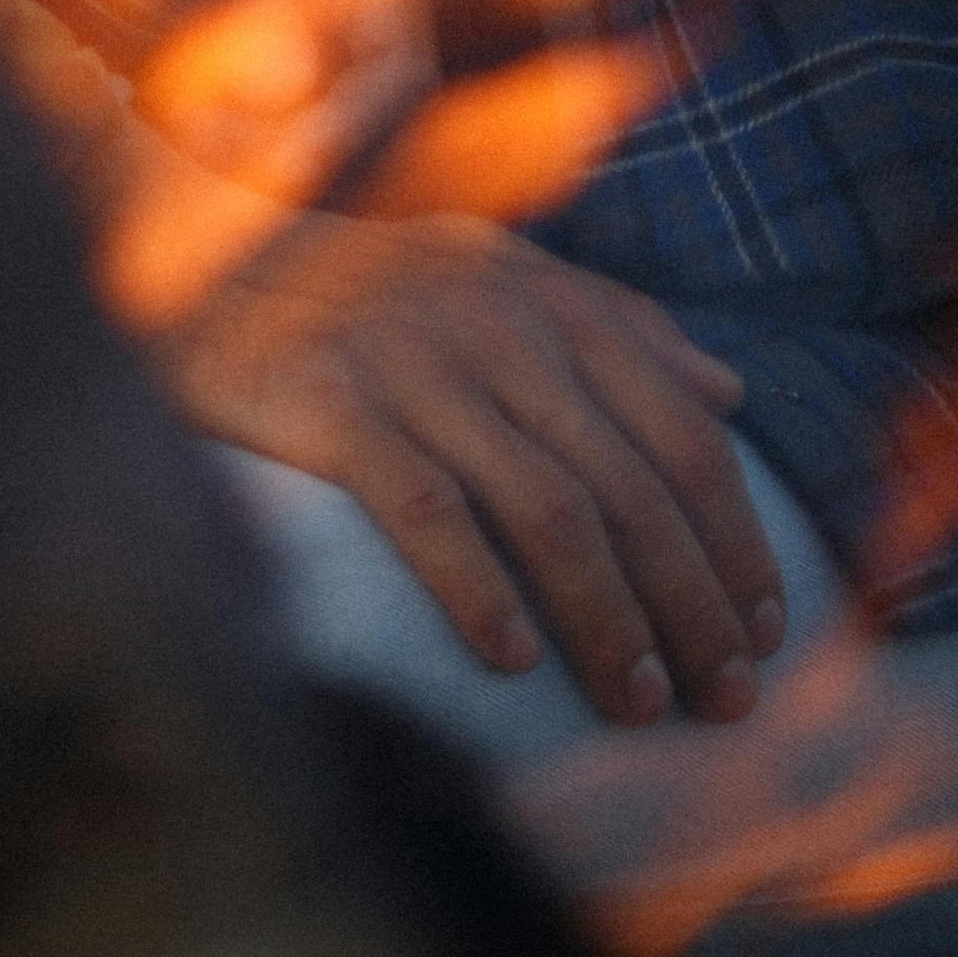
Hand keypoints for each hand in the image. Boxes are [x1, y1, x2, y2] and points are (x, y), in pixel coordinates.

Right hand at [155, 200, 782, 727]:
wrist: (190, 253)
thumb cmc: (361, 287)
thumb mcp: (491, 271)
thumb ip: (611, 322)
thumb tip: (728, 389)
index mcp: (542, 294)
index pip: (680, 427)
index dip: (735, 536)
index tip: (766, 630)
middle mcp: (492, 320)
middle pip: (630, 482)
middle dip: (694, 601)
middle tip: (725, 699)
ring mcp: (412, 360)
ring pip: (549, 507)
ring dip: (610, 618)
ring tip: (640, 703)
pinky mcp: (331, 403)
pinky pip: (427, 509)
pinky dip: (478, 589)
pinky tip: (513, 661)